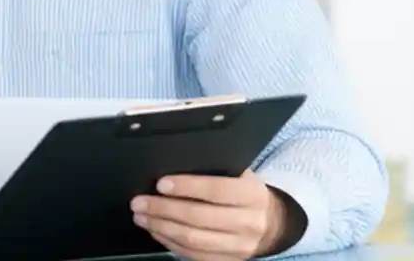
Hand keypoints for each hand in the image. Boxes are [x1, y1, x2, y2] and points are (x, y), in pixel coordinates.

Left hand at [130, 170, 293, 260]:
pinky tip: (156, 231)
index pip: (216, 190)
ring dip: (161, 228)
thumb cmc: (246, 193)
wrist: (274, 225)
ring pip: (193, 240)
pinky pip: (194, 255)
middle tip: (139, 202)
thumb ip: (215, 171)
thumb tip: (175, 163)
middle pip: (199, 218)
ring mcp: (238, 247)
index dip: (187, 187)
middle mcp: (248, 223)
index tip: (160, 184)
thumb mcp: (241, 176)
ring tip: (141, 216)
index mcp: (252, 195)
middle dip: (163, 209)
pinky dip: (170, 243)